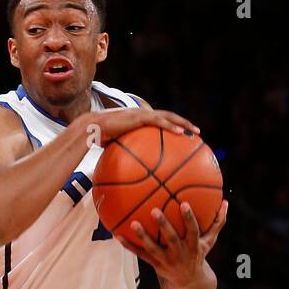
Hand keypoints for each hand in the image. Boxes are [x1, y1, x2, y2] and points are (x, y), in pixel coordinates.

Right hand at [83, 106, 198, 147]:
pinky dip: (171, 126)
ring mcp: (141, 114)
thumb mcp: (116, 148)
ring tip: (195, 131)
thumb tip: (127, 174)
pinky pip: (159, 121)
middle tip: (196, 132)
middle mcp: (142, 114)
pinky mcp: (138, 117)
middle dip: (184, 123)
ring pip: (167, 116)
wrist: (92, 129)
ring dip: (183, 123)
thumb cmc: (100, 139)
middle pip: (168, 116)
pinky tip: (180, 132)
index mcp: (138, 120)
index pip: (159, 121)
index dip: (172, 126)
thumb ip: (125, 155)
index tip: (183, 134)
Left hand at [119, 199, 227, 284]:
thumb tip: (226, 202)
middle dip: (164, 226)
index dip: (189, 219)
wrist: (189, 283)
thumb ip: (218, 222)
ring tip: (133, 223)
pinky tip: (117, 234)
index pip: (193, 231)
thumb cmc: (199, 254)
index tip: (184, 204)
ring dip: (143, 236)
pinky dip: (129, 245)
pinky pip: (141, 255)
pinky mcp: (155, 265)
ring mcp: (166, 261)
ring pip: (153, 248)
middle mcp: (180, 254)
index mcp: (193, 246)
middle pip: (172, 239)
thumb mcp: (210, 241)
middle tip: (155, 210)